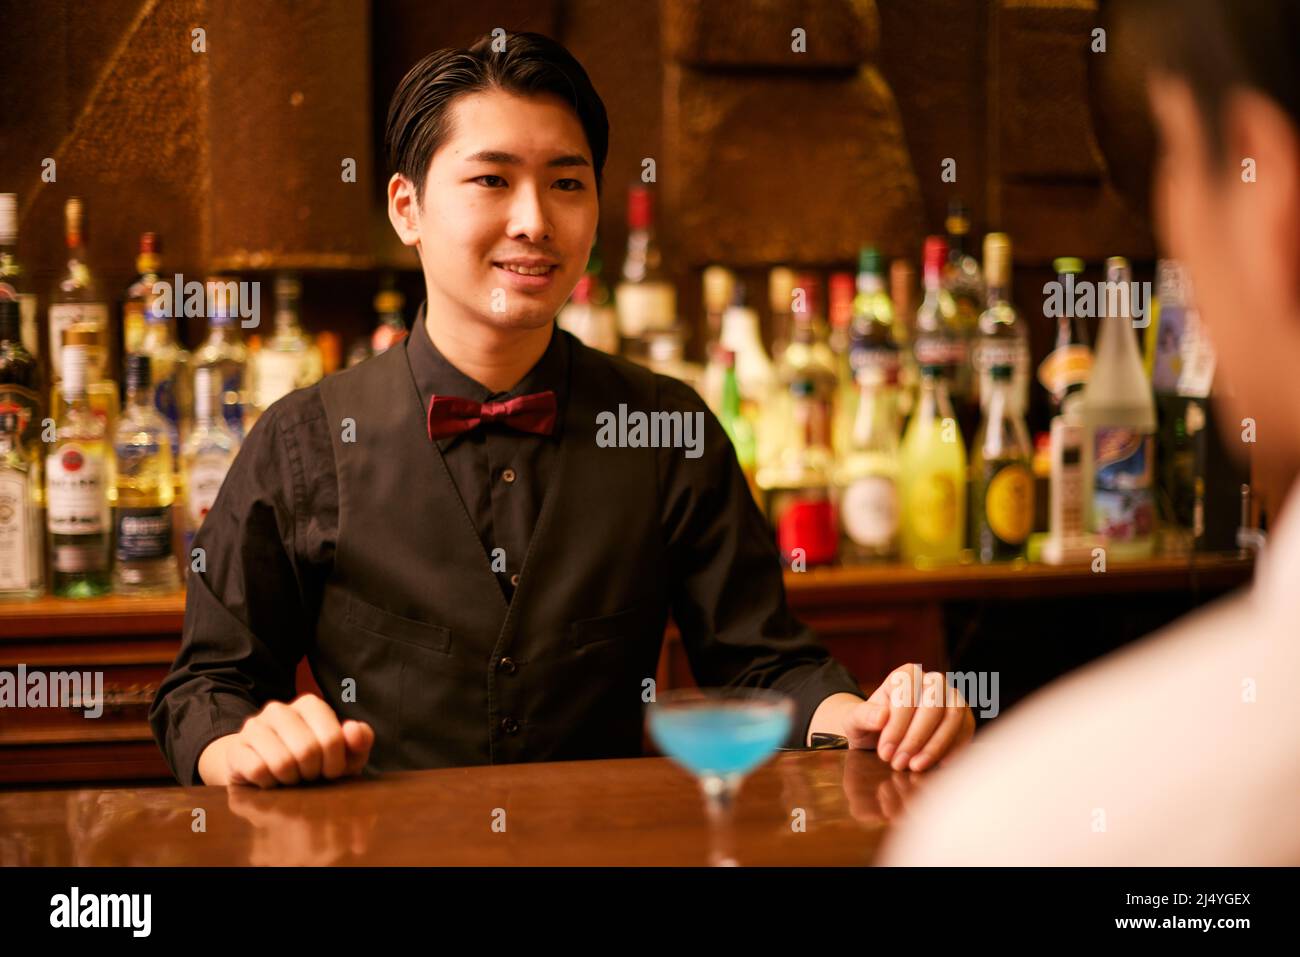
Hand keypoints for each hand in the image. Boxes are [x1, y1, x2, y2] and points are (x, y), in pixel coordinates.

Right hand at [201, 694, 373, 787]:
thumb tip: (353, 729)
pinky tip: (270, 780)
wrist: (264, 771)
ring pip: (282, 762)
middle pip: (307, 750)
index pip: (332, 739)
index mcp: (310, 704)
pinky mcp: (236, 749)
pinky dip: (269, 784)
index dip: (335, 764)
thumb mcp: (343, 755)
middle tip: (308, 776)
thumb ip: (359, 741)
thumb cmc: (312, 763)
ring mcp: (254, 727)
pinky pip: (259, 771)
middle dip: (312, 773)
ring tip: (291, 777)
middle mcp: (279, 709)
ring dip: (291, 780)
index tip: (330, 771)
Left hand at [843, 664, 974, 772]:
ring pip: (953, 717)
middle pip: (933, 705)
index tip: (885, 752)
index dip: (897, 725)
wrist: (885, 736)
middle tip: (899, 764)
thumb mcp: (856, 720)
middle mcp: (932, 681)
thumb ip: (863, 716)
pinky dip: (953, 750)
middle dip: (916, 738)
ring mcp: (952, 698)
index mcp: (906, 675)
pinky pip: (966, 731)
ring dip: (936, 746)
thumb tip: (881, 717)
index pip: (906, 694)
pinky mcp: (964, 718)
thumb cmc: (870, 724)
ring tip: (916, 767)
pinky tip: (938, 767)